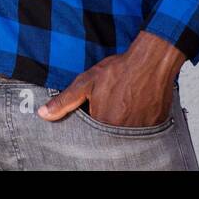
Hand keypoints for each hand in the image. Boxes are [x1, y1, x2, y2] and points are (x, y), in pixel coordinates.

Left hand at [37, 31, 184, 125]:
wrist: (150, 61)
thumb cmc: (118, 70)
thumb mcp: (86, 82)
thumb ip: (64, 101)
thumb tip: (43, 114)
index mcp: (103, 123)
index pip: (91, 135)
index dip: (92, 122)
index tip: (96, 111)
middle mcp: (123, 131)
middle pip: (109, 136)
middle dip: (108, 123)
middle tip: (113, 104)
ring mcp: (141, 130)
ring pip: (126, 134)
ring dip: (123, 123)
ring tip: (125, 104)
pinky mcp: (155, 125)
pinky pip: (143, 131)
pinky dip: (138, 121)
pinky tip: (136, 106)